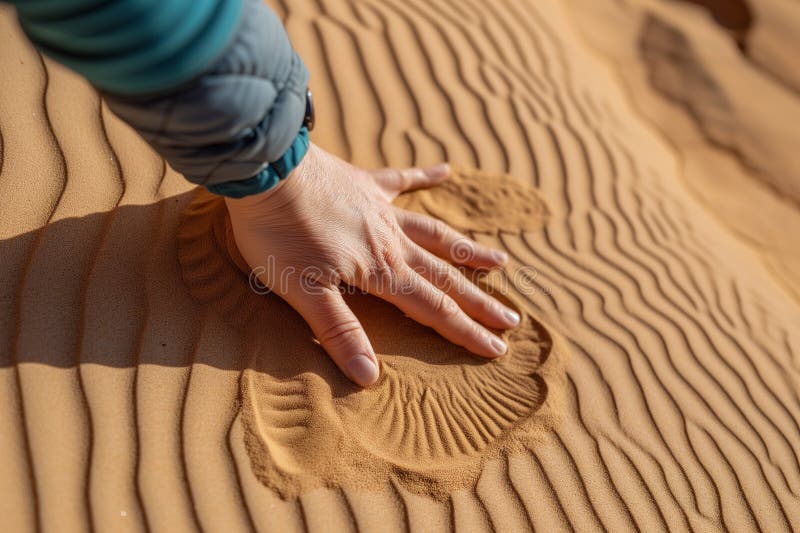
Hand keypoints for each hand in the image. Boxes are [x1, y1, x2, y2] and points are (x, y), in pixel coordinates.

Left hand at [225, 143, 519, 386]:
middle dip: (479, 301)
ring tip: (501, 261)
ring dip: (468, 251)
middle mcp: (392, 242)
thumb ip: (339, 331)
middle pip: (445, 277)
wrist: (268, 170)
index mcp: (381, 271)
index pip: (433, 309)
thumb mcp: (303, 292)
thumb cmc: (278, 233)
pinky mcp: (365, 183)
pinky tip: (446, 170)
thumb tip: (369, 378)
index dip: (465, 331)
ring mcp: (381, 210)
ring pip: (436, 234)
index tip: (496, 348)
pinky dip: (425, 176)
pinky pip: (402, 180)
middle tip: (511, 317)